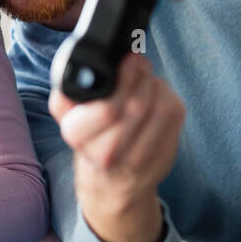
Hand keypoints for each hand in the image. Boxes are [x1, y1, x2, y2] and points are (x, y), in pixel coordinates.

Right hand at [49, 53, 184, 241]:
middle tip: (139, 62)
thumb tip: (83, 66)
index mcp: (78, 136)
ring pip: (160, 108)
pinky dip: (168, 97)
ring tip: (147, 77)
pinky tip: (157, 94)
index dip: (125, 78)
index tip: (128, 59)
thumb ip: (67, 92)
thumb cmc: (90, 140)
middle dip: (141, 76)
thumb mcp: (67, 116)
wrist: (112, 182)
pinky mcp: (166, 152)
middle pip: (137, 106)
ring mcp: (139, 157)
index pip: (108, 108)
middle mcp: (107, 153)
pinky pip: (174, 116)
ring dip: (156, 85)